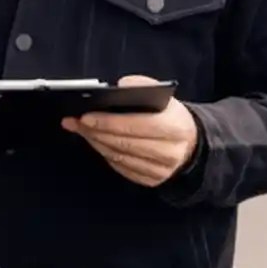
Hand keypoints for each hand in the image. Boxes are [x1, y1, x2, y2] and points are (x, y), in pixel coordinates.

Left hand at [61, 75, 197, 187]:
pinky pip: (122, 167)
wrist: (192, 144)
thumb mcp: (164, 97)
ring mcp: (160, 170)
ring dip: (96, 142)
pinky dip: (106, 154)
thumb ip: (143, 85)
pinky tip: (96, 141)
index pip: (135, 125)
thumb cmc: (170, 116)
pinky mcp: (152, 181)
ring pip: (119, 157)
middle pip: (123, 143)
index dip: (107, 122)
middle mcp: (169, 153)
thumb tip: (120, 86)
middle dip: (95, 131)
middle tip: (74, 121)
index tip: (85, 116)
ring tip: (80, 129)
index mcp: (174, 128)